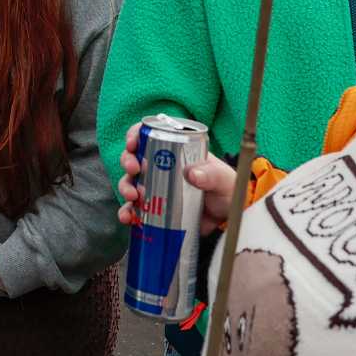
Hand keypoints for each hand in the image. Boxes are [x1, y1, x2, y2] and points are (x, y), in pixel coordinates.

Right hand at [115, 121, 235, 235]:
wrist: (229, 220)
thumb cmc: (227, 191)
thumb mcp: (224, 179)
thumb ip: (212, 175)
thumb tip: (193, 174)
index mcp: (176, 152)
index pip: (150, 136)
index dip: (136, 135)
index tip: (133, 144)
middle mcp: (161, 168)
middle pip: (135, 158)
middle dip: (128, 161)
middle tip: (134, 170)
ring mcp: (157, 189)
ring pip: (131, 182)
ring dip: (125, 186)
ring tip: (133, 196)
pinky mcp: (155, 210)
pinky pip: (135, 209)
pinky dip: (127, 212)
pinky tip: (128, 217)